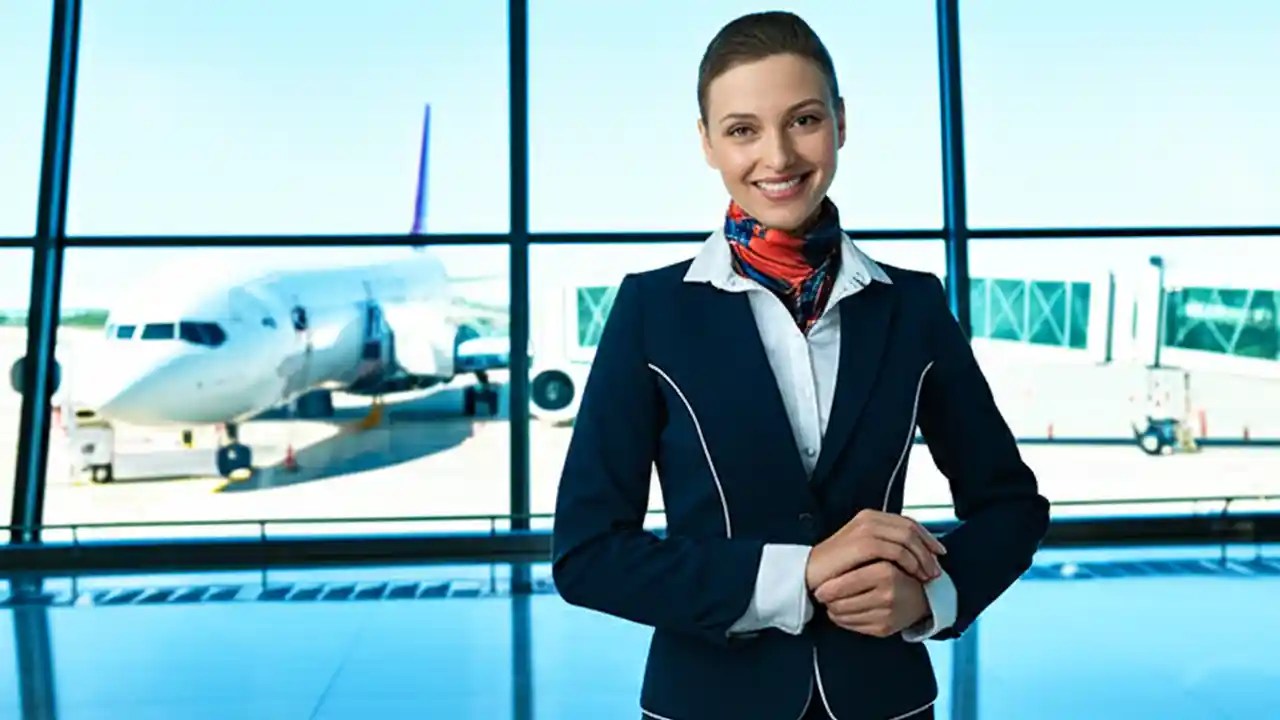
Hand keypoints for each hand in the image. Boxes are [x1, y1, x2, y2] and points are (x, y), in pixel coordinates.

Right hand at [804, 509, 945, 590]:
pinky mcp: (863, 544)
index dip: (926, 537)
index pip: (907, 522)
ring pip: (907, 538)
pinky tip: (914, 575)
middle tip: (937, 569)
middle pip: (910, 528)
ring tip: (928, 576)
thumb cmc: (836, 568)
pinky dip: (910, 562)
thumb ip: (883, 546)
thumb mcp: (862, 553)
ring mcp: (866, 529)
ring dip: (922, 558)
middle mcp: (869, 518)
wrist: (810, 575)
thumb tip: (912, 551)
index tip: (939, 554)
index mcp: (870, 517)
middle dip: (928, 549)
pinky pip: (896, 550)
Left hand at [813, 561, 929, 637]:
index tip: (819, 585)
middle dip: (827, 600)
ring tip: (831, 602)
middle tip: (821, 595)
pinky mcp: (886, 629)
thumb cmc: (895, 570)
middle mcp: (888, 594)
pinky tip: (842, 612)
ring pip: (845, 616)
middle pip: (841, 603)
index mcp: (886, 572)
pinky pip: (854, 627)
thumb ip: (860, 555)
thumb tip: (826, 567)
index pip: (844, 585)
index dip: (826, 588)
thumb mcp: (882, 555)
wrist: (922, 595)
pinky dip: (843, 620)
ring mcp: (887, 614)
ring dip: (833, 610)